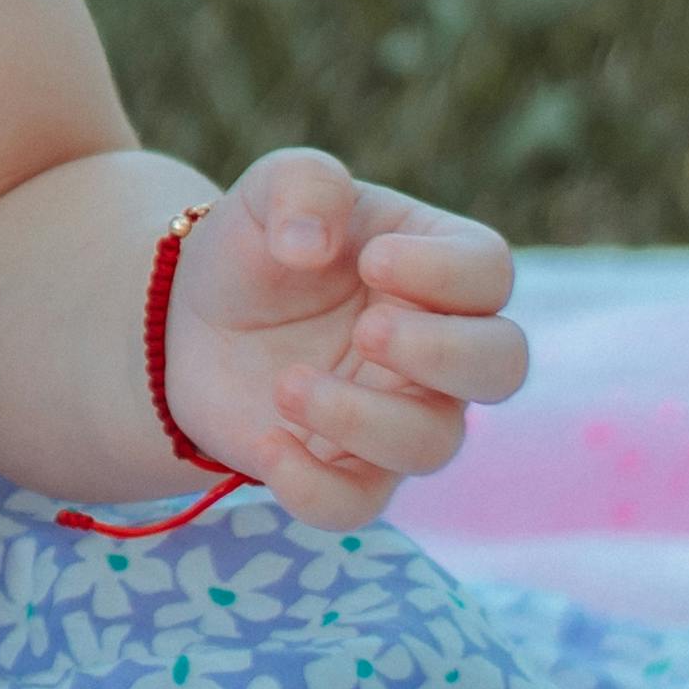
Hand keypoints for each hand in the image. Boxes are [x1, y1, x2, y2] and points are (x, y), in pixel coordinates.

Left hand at [166, 146, 529, 534]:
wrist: (187, 315)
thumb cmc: (258, 248)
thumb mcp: (271, 189)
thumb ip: (305, 184)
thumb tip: (313, 245)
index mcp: (437, 268)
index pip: (490, 272)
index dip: (445, 272)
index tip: (370, 261)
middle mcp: (438, 348)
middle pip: (501, 365)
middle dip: (442, 353)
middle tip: (367, 330)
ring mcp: (398, 414)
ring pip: (432, 443)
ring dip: (363, 419)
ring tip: (286, 384)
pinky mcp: (346, 468)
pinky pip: (358, 505)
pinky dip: (316, 486)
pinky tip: (268, 442)